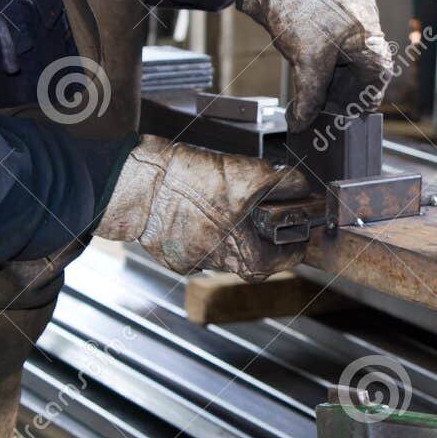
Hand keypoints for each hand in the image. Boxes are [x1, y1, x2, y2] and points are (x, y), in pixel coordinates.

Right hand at [96, 135, 312, 278]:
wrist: (136, 182)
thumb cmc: (186, 180)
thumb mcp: (246, 173)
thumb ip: (280, 181)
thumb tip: (300, 186)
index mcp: (239, 255)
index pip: (282, 260)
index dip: (295, 243)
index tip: (300, 233)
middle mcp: (214, 265)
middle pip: (250, 254)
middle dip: (259, 232)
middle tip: (262, 212)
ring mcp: (188, 261)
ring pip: (220, 248)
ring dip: (227, 228)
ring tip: (223, 202)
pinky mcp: (167, 251)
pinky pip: (193, 242)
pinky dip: (199, 226)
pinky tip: (196, 207)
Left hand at [242, 0, 393, 127]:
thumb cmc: (296, 6)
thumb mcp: (305, 61)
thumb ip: (309, 97)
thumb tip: (302, 122)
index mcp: (367, 33)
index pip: (379, 73)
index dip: (368, 94)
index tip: (357, 109)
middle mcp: (363, 18)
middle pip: (363, 61)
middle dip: (345, 83)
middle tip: (326, 101)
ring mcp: (349, 5)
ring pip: (347, 45)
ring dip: (333, 67)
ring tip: (312, 80)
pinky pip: (335, 29)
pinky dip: (324, 47)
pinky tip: (306, 53)